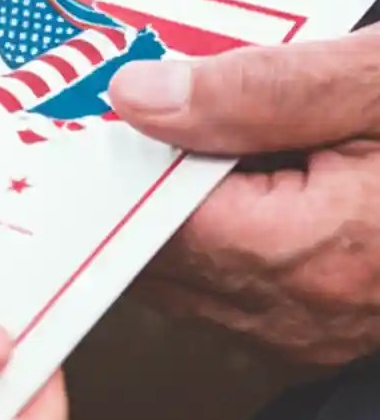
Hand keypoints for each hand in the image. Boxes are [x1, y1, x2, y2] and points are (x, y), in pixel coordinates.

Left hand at [110, 25, 379, 364]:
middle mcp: (305, 311)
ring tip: (188, 126)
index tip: (93, 115)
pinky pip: (233, 283)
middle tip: (133, 105)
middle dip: (141, 180)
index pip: (158, 225)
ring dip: (175, 204)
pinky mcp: (326, 322)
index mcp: (314, 253)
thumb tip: (141, 99)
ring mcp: (315, 328)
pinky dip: (214, 227)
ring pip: (192, 273)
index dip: (118, 167)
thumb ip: (258, 90)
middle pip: (166, 253)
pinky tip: (230, 169)